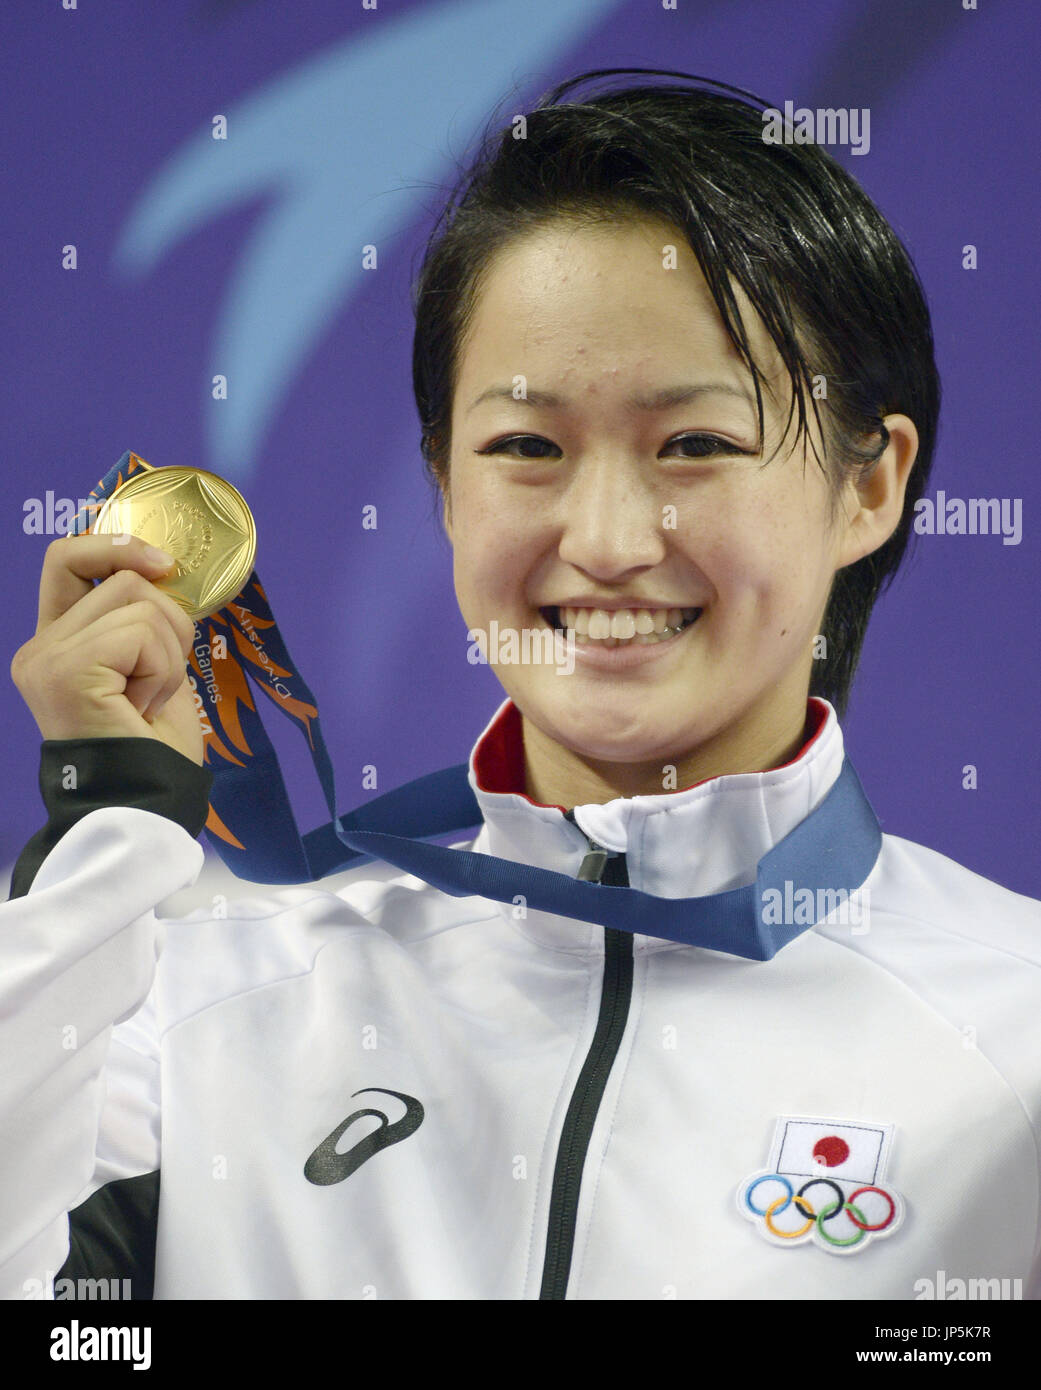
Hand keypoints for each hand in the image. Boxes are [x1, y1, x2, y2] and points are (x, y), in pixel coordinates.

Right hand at [10, 533, 204, 765]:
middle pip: (121, 578)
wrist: (149, 802)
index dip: (114, 545)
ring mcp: (47, 659)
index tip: (162, 563)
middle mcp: (40, 649)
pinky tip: (144, 708)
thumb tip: (163, 568)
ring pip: (139, 602)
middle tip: (161, 679)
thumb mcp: (154, 667)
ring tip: (150, 700)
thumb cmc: (156, 748)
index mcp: (57, 643)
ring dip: (170, 654)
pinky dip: (163, 669)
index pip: (67, 560)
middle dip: (169, 622)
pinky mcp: (67, 670)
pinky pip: (142, 633)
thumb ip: (143, 620)